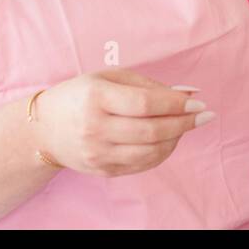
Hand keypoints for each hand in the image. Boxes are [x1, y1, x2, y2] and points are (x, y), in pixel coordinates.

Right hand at [32, 68, 212, 176]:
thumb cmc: (81, 95)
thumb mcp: (110, 78)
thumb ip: (150, 84)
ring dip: (177, 138)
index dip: (176, 103)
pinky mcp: (102, 170)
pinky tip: (171, 139)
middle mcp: (95, 128)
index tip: (199, 101)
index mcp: (96, 97)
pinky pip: (142, 164)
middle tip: (205, 115)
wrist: (44, 129)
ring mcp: (97, 153)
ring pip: (149, 151)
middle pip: (151, 131)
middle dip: (184, 123)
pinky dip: (163, 152)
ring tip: (187, 125)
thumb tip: (190, 92)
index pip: (144, 103)